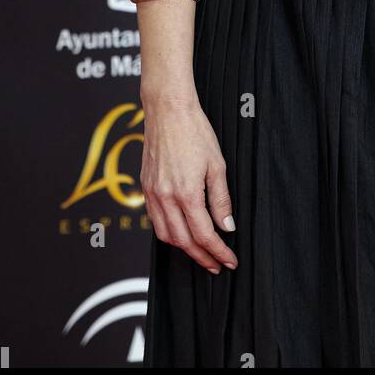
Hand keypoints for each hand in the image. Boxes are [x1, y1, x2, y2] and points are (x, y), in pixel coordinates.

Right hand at [141, 100, 238, 273]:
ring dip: (184, 248)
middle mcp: (165, 197)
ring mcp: (152, 193)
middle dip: (201, 257)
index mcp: (186, 193)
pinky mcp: (146, 187)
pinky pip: (155, 220)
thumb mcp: (217, 164)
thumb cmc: (195, 131)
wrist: (168, 110)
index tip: (229, 261)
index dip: (218, 252)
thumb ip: (221, 199)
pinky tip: (181, 231)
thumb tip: (227, 226)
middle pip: (183, 241)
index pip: (204, 235)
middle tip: (217, 264)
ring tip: (201, 252)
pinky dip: (169, 232)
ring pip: (165, 235)